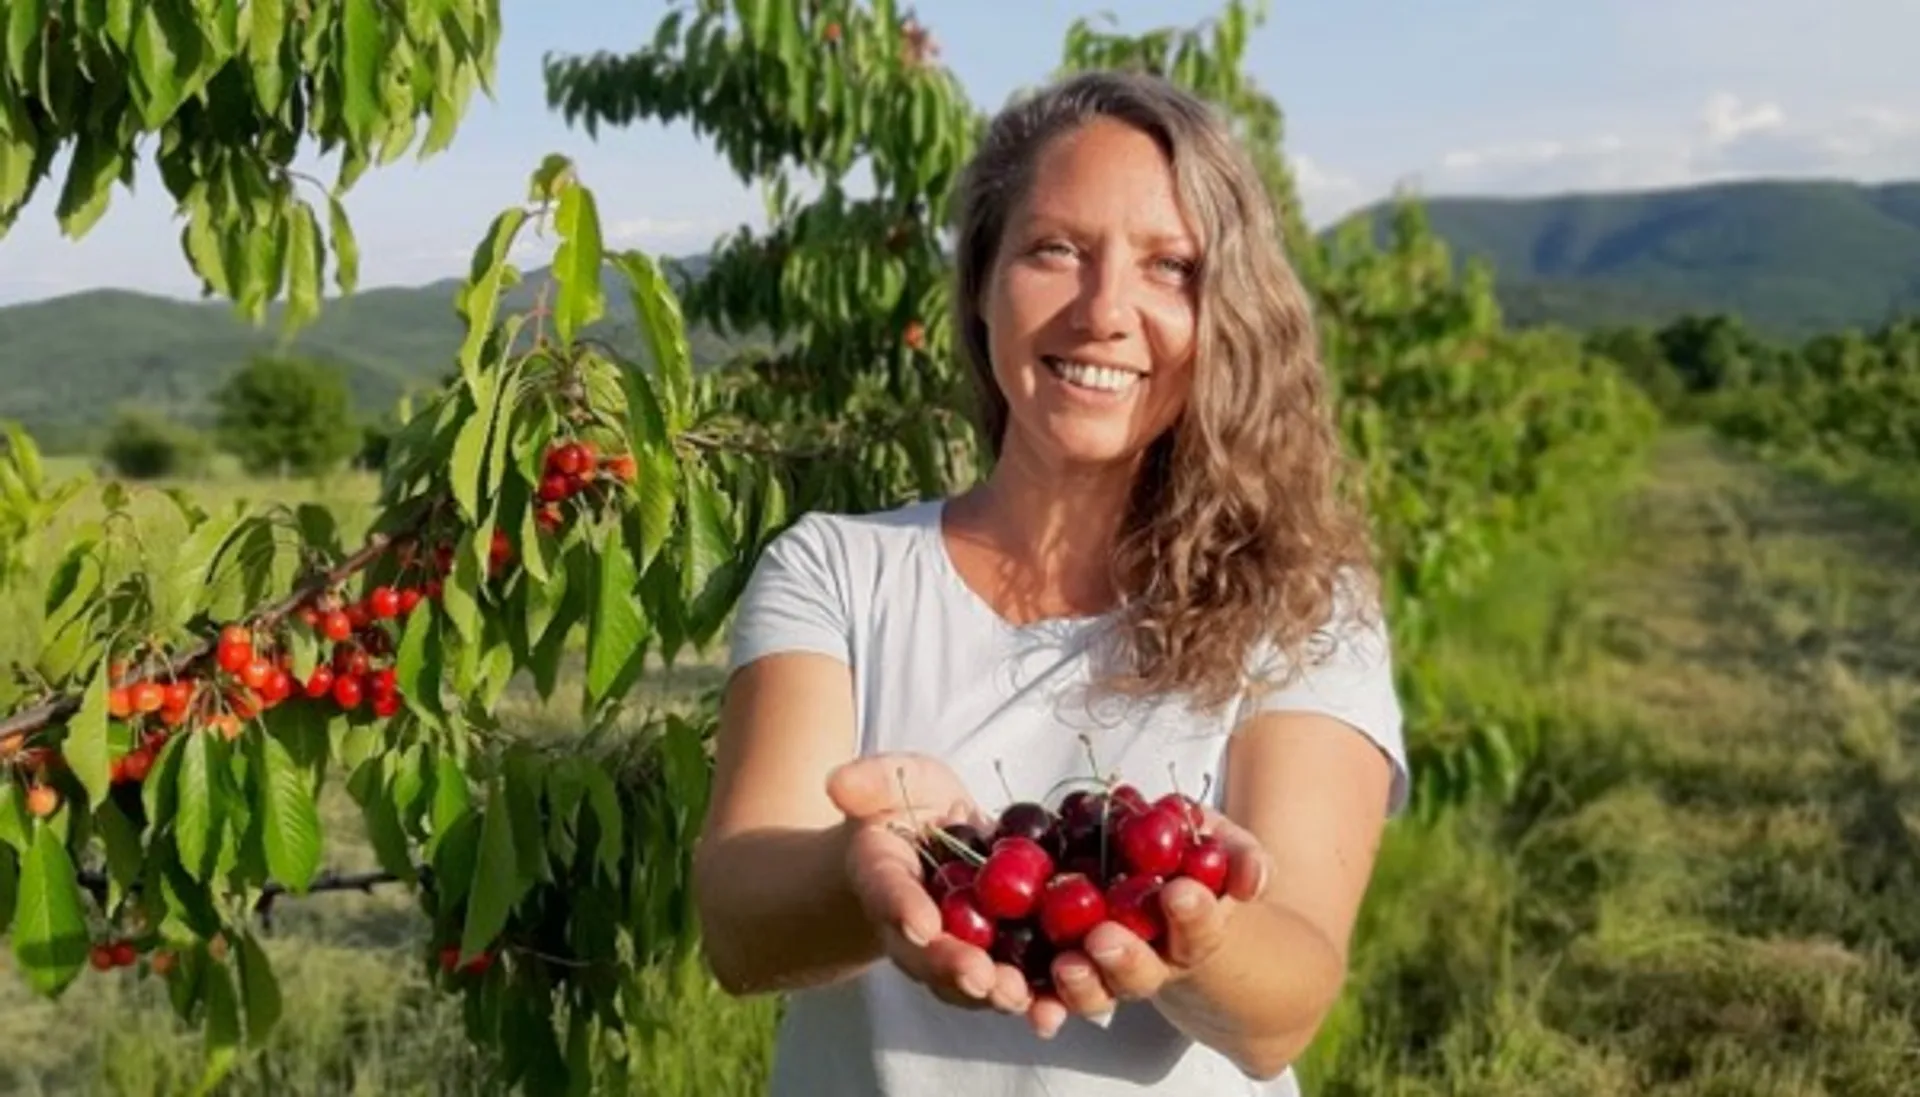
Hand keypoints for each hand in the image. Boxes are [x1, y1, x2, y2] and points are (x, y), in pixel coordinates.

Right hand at [825, 753, 1034, 1015]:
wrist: (932, 844)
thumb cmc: (910, 809)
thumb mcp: (895, 780)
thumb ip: (871, 781)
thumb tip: (839, 784)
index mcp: (883, 877)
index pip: (886, 894)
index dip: (900, 909)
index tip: (919, 922)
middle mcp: (913, 928)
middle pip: (928, 956)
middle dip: (953, 968)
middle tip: (979, 974)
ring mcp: (954, 950)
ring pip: (969, 982)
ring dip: (994, 992)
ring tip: (1018, 994)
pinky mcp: (997, 958)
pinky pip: (1011, 986)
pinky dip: (1032, 1002)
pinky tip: (1053, 1010)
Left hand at [1022, 808, 1272, 1039]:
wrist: (1156, 881)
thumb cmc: (1198, 864)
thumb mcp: (1223, 847)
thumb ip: (1242, 858)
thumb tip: (1254, 878)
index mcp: (1191, 935)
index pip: (1197, 931)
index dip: (1192, 916)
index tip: (1180, 893)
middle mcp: (1149, 962)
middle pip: (1138, 973)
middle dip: (1125, 958)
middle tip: (1106, 939)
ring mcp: (1105, 969)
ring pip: (1094, 988)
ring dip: (1080, 983)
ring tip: (1066, 964)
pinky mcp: (1064, 964)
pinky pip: (1049, 990)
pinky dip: (1039, 997)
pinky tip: (1027, 996)